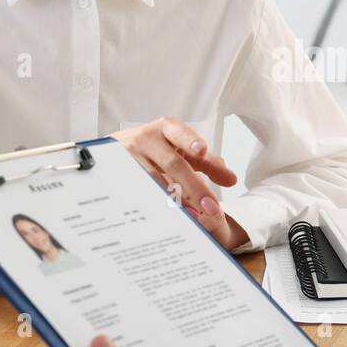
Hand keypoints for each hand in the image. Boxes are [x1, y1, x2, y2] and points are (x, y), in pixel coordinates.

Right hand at [111, 116, 249, 250]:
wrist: (115, 149)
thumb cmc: (156, 148)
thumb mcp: (181, 149)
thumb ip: (207, 163)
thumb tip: (231, 180)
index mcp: (167, 128)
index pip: (179, 133)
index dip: (190, 140)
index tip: (201, 150)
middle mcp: (147, 138)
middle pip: (172, 163)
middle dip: (194, 187)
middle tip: (211, 208)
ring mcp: (129, 155)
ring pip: (154, 180)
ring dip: (175, 201)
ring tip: (194, 218)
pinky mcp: (118, 173)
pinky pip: (139, 191)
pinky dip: (155, 205)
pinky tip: (167, 218)